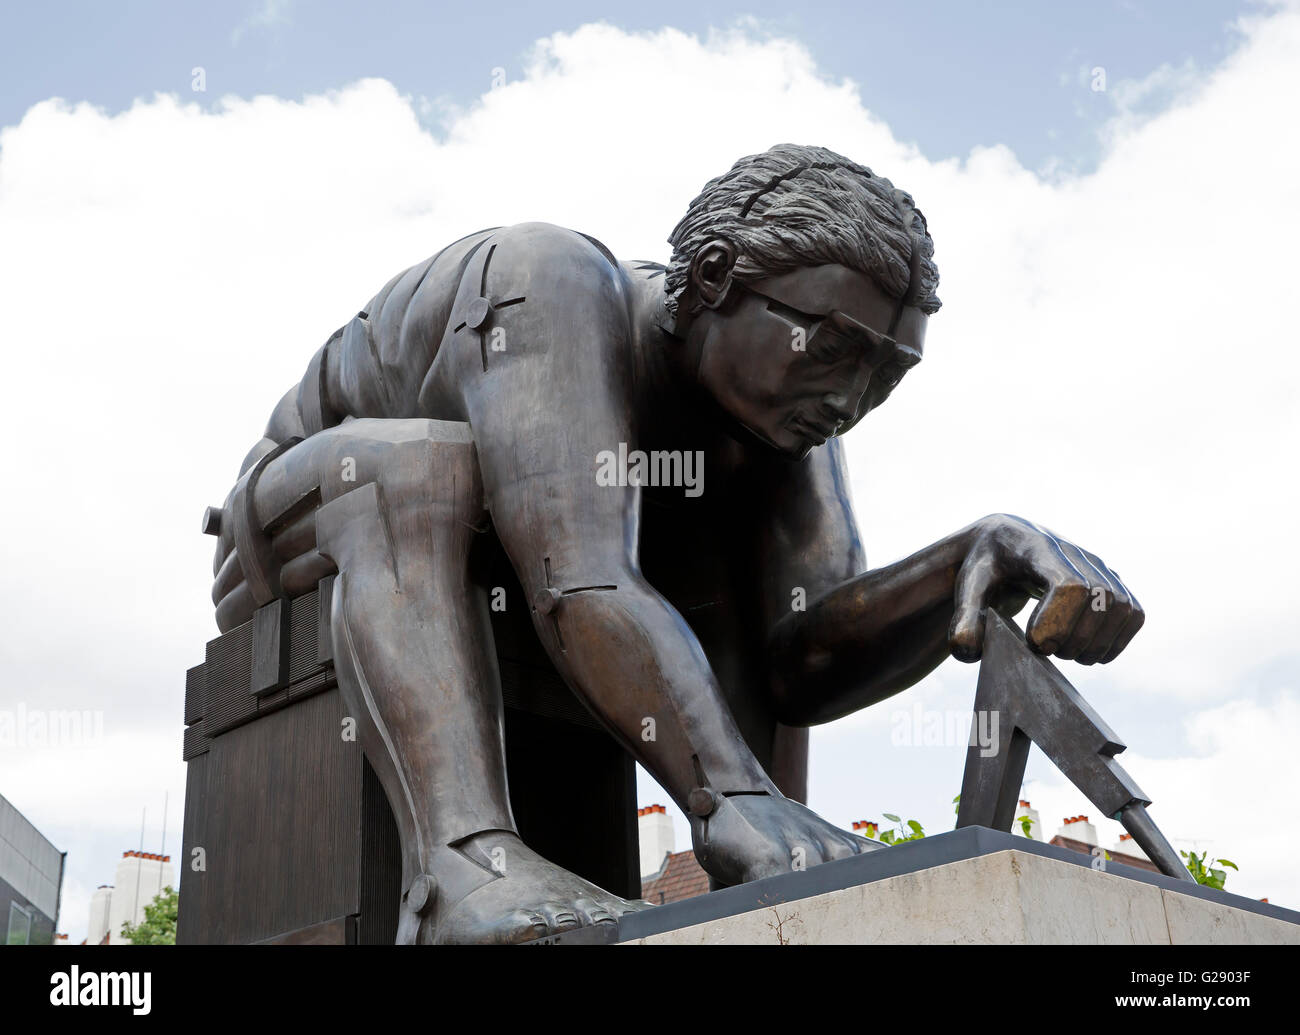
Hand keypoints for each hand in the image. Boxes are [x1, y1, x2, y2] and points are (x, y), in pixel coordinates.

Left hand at [949, 514, 1143, 664]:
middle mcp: (1076, 553)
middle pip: (1099, 601)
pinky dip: (1115, 641)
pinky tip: (1085, 651)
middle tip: (1044, 651)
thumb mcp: (966, 587)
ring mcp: (1099, 567)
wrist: (1004, 544)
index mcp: (1038, 548)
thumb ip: (964, 618)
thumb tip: (969, 651)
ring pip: (1121, 609)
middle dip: (1074, 639)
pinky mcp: (1113, 582)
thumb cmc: (986, 567)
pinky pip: (1133, 614)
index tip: (1033, 642)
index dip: (1058, 622)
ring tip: (1064, 652)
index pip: (1069, 585)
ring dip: (1096, 644)